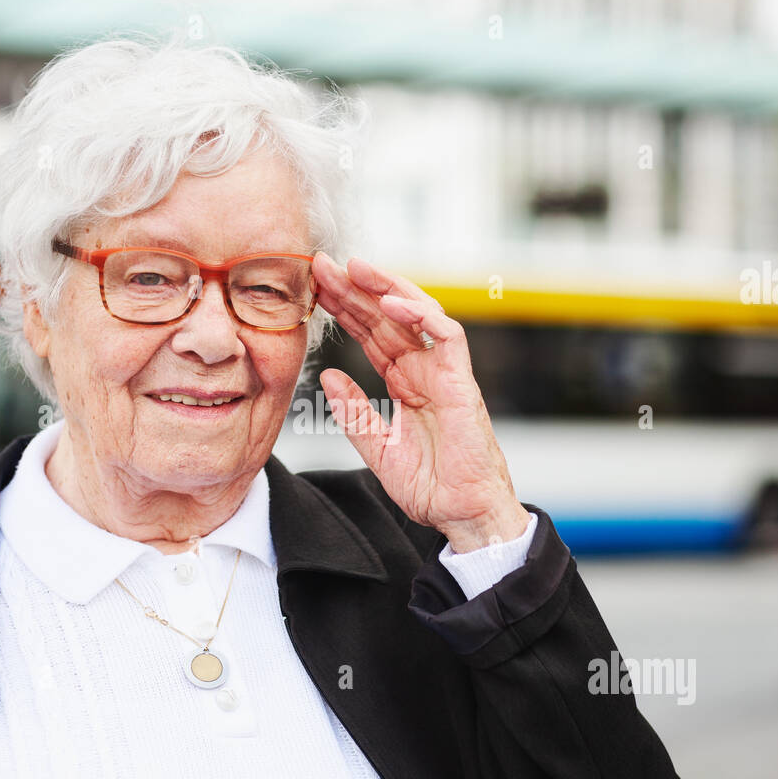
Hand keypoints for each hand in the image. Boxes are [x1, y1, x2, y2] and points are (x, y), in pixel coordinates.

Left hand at [311, 252, 529, 553]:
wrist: (464, 513)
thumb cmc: (432, 487)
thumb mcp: (378, 447)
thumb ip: (354, 411)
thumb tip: (328, 375)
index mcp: (405, 382)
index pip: (372, 335)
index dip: (345, 310)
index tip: (314, 289)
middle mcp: (425, 370)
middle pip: (387, 318)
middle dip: (355, 289)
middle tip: (322, 264)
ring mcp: (445, 372)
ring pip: (417, 314)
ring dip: (386, 287)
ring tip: (354, 268)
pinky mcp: (462, 381)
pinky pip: (447, 335)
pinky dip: (421, 314)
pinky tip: (391, 301)